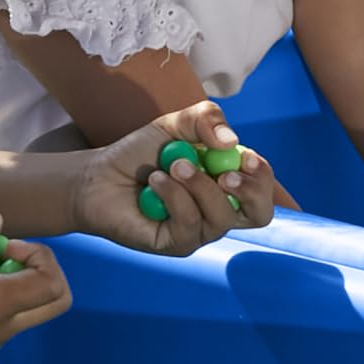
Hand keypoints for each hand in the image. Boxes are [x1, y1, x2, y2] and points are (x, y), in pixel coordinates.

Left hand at [61, 103, 277, 252]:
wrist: (99, 176)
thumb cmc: (139, 155)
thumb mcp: (175, 125)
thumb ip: (206, 119)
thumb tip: (231, 142)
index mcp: (227, 182)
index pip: (264, 187)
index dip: (262, 175)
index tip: (245, 157)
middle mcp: (219, 210)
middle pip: (260, 214)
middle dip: (250, 191)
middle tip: (225, 172)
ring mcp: (199, 231)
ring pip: (221, 217)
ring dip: (198, 185)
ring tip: (172, 165)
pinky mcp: (176, 244)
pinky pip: (189, 224)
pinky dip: (174, 195)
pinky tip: (155, 181)